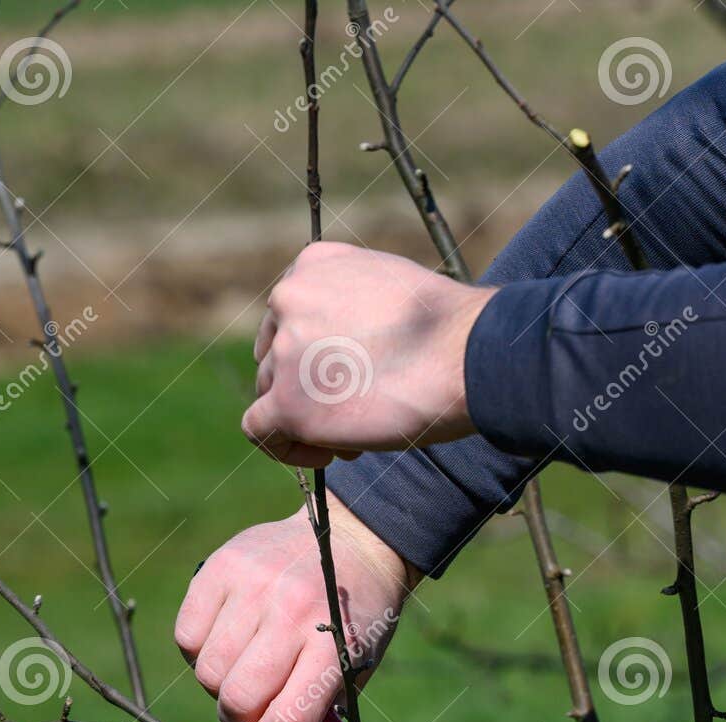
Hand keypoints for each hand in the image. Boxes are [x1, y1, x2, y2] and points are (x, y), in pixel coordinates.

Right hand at [175, 496, 416, 721]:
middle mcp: (292, 613)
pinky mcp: (222, 566)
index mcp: (334, 646)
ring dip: (219, 687)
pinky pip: (187, 635)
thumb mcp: (353, 669)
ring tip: (242, 671)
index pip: (288, 721)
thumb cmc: (352, 621)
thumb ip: (312, 718)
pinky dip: (199, 652)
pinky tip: (226, 642)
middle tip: (249, 714)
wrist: (351, 540)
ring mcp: (254, 585)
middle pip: (239, 699)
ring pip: (207, 671)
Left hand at [242, 242, 493, 466]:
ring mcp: (285, 350)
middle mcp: (289, 298)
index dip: (313, 354)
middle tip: (356, 413)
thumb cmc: (448, 332)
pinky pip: (260, 429)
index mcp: (313, 264)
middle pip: (277, 356)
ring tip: (357, 436)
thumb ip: (352, 309)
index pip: (290, 315)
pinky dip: (285, 447)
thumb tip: (340, 352)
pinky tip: (326, 453)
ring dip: (308, 419)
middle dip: (311, 388)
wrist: (465, 358)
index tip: (346, 377)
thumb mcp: (390, 293)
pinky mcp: (288, 401)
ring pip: (272, 393)